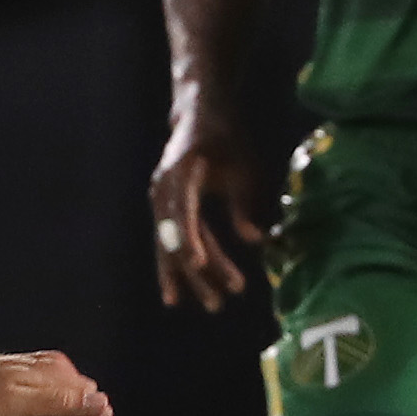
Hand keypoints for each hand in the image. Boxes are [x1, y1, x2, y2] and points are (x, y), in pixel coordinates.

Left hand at [0, 346, 113, 415]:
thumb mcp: (20, 407)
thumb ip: (63, 403)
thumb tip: (102, 405)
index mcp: (60, 375)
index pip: (99, 409)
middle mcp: (60, 372)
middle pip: (90, 409)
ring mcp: (48, 377)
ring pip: (74, 410)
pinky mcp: (35, 385)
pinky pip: (57, 407)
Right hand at [147, 103, 273, 311]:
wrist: (199, 112)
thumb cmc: (226, 137)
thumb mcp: (243, 168)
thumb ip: (244, 206)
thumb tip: (255, 242)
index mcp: (182, 173)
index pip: (184, 214)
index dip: (191, 241)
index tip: (201, 266)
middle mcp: (164, 188)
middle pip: (175, 238)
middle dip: (197, 273)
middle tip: (220, 301)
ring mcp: (161, 198)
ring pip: (172, 245)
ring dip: (191, 276)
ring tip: (214, 304)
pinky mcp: (166, 206)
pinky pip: (171, 240)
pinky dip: (180, 264)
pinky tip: (183, 291)